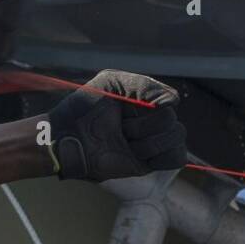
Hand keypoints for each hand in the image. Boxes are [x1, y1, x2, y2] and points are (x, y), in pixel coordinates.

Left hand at [46, 69, 186, 181]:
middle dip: (144, 125)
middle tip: (121, 128)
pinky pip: (176, 158)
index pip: (171, 99)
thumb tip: (171, 103)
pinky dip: (161, 156)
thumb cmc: (84, 107)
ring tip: (126, 142)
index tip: (128, 104)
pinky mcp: (150, 161)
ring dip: (148, 141)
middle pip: (172, 120)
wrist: (68, 137)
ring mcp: (152, 139)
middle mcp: (151, 118)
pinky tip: (138, 154)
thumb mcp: (112, 81)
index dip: (156, 103)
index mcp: (144, 98)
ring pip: (177, 137)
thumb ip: (143, 84)